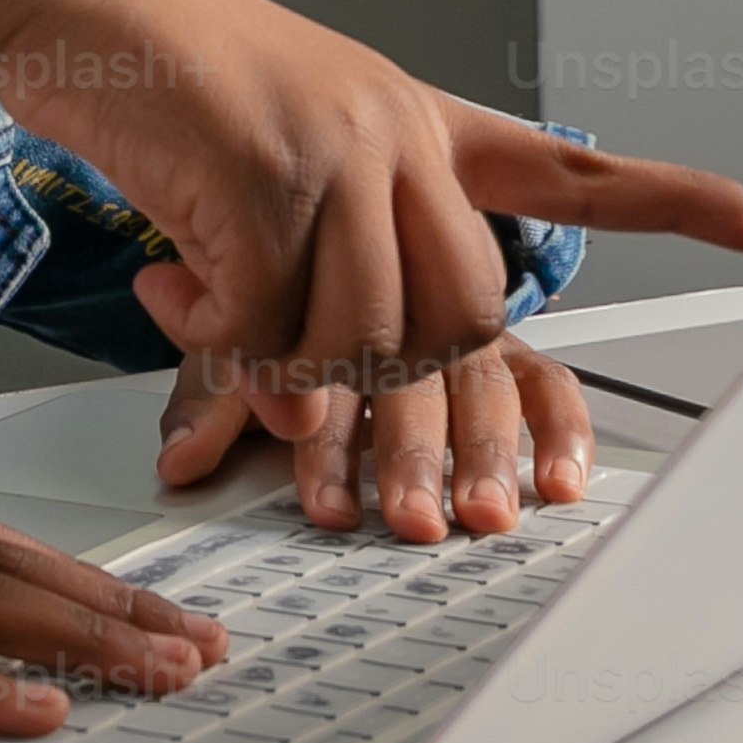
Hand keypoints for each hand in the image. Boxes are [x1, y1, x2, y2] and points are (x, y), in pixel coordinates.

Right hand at [24, 0, 742, 406]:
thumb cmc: (159, 75)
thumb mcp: (271, 146)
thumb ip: (315, 266)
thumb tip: (311, 400)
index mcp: (417, 119)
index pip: (571, 166)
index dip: (678, 200)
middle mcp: (396, 131)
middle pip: (464, 309)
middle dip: (411, 392)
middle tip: (354, 420)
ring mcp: (335, 151)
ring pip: (370, 331)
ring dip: (306, 381)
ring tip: (245, 360)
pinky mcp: (259, 180)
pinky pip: (271, 327)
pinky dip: (232, 352)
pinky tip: (189, 313)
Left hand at [161, 333, 601, 546]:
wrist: (318, 225)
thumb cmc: (281, 308)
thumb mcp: (233, 348)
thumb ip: (210, 401)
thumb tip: (180, 461)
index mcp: (330, 302)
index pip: (331, 375)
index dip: (326, 445)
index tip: (324, 506)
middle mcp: (404, 313)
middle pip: (414, 385)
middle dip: (412, 458)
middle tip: (412, 517)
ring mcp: (461, 331)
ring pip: (482, 386)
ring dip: (485, 454)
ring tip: (481, 511)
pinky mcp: (512, 355)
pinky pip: (549, 384)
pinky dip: (562, 430)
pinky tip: (560, 481)